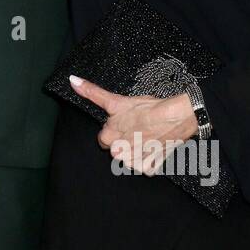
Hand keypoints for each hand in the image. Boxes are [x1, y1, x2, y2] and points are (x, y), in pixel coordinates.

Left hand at [69, 75, 197, 173]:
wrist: (176, 117)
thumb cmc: (147, 108)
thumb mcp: (116, 100)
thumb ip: (92, 93)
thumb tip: (73, 81)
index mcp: (107, 137)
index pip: (102, 139)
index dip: (114, 131)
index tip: (125, 125)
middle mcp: (118, 152)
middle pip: (116, 150)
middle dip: (124, 142)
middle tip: (138, 130)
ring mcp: (134, 162)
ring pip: (129, 160)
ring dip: (136, 152)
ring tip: (147, 137)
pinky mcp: (149, 168)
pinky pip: (145, 167)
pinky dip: (150, 159)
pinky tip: (154, 146)